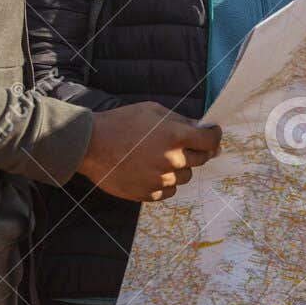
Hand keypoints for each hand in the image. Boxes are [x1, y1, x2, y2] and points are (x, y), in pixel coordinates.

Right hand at [78, 101, 221, 201]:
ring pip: (185, 176)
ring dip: (180, 167)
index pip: (210, 140)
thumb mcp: (152, 110)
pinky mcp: (148, 194)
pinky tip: (152, 171)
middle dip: (198, 150)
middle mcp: (171, 160)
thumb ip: (179, 120)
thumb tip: (199, 128)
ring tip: (161, 157)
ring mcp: (160, 180)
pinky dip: (165, 182)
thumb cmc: (121, 123)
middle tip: (187, 145)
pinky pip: (169, 191)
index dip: (214, 136)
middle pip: (201, 159)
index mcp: (175, 137)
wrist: (91, 146)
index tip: (212, 134)